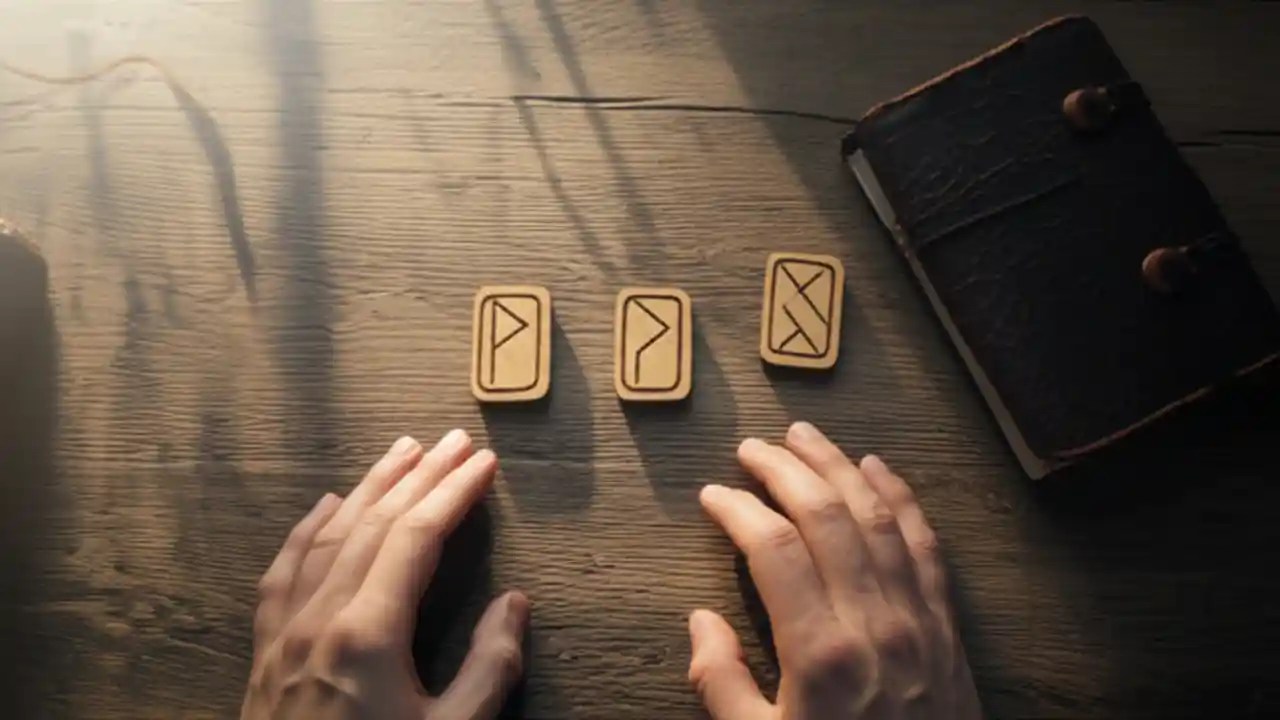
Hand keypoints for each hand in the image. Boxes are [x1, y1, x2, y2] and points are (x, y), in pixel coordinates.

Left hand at [242, 431, 527, 719]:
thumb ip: (489, 670)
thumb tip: (516, 605)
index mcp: (367, 633)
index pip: (416, 538)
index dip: (453, 493)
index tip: (483, 463)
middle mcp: (321, 616)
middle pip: (375, 523)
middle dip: (420, 475)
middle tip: (455, 439)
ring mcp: (286, 629)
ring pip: (330, 535)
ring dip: (370, 486)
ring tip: (402, 450)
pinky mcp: (266, 648)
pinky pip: (285, 569)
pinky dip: (309, 528)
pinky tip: (327, 505)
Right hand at [688, 422, 980, 719]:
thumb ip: (722, 685)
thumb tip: (701, 622)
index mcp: (821, 653)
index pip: (774, 550)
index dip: (738, 511)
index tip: (711, 494)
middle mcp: (874, 622)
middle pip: (827, 517)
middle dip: (785, 471)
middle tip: (751, 446)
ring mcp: (918, 620)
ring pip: (878, 517)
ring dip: (840, 468)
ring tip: (805, 436)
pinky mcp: (947, 627)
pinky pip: (927, 544)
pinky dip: (902, 498)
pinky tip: (880, 469)